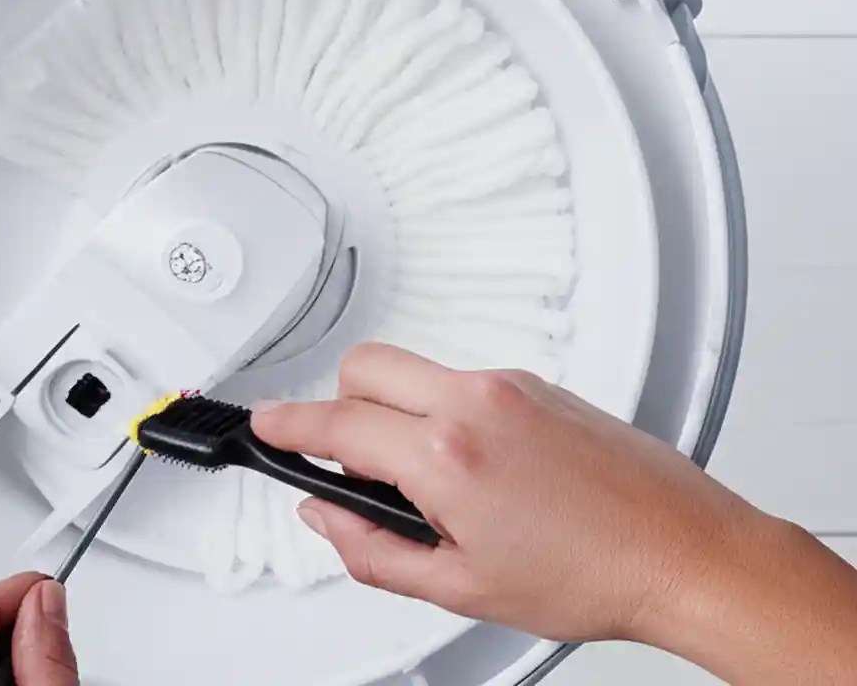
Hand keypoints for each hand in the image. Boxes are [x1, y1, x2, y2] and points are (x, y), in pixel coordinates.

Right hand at [251, 343, 767, 643]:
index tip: (265, 425)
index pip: (336, 423)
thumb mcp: (460, 587)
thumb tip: (327, 519)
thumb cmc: (595, 574)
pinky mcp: (541, 384)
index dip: (286, 425)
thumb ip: (373, 550)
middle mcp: (477, 402)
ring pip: (416, 370)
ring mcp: (513, 385)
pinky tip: (477, 468)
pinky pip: (463, 381)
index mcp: (448, 455)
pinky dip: (445, 410)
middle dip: (338, 401)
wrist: (686, 553)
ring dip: (398, 410)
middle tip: (352, 460)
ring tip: (432, 482)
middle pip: (365, 365)